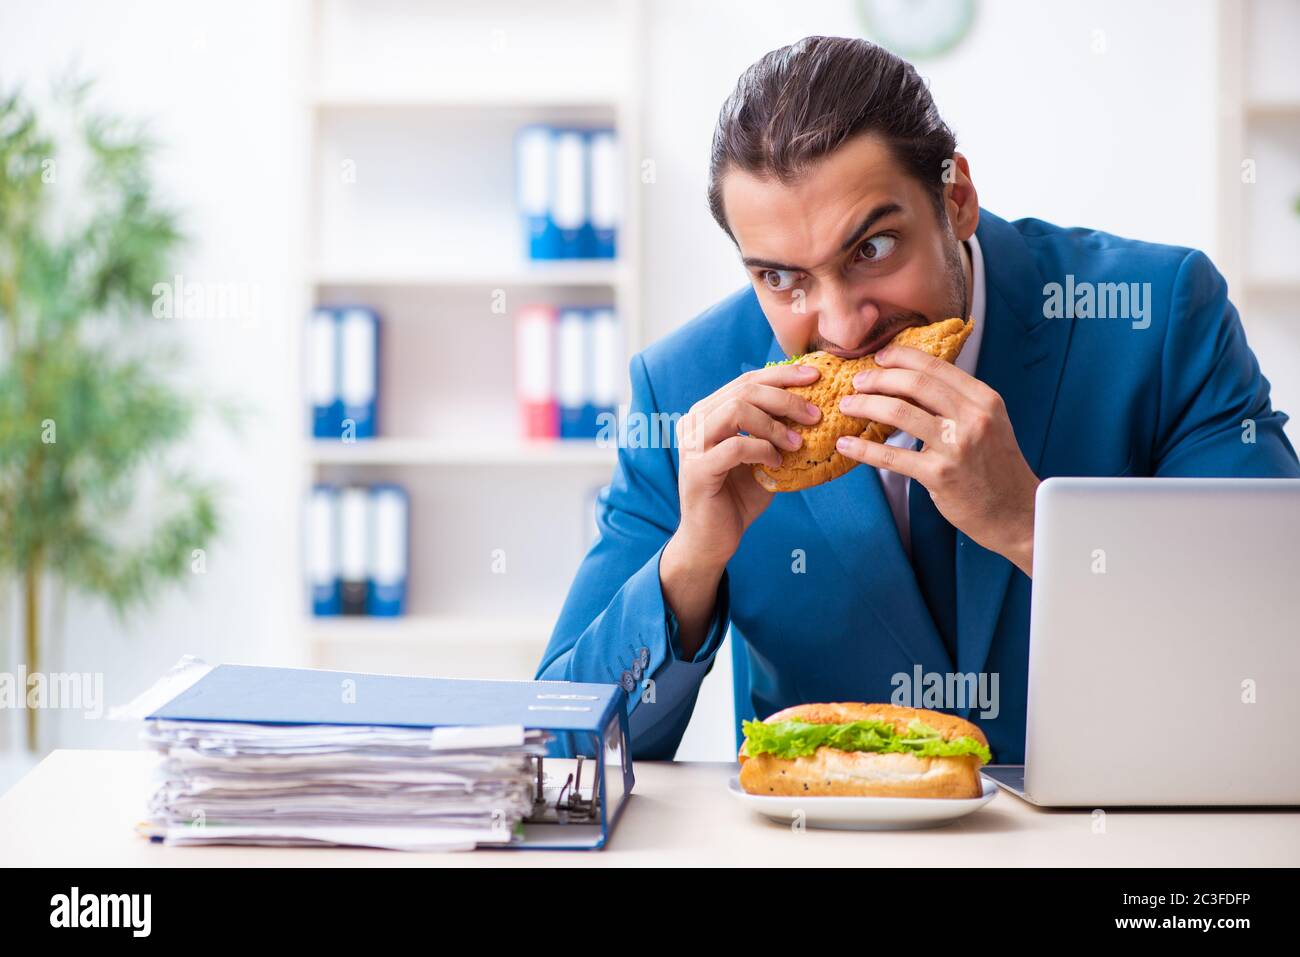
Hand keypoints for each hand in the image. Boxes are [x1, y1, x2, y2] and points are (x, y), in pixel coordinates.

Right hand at [673, 362, 822, 568]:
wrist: (711, 540)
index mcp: (707, 412)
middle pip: (744, 390)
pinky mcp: (698, 470)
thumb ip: (776, 432)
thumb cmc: (737, 496)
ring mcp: (692, 445)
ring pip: (737, 411)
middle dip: (785, 398)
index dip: (781, 375)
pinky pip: (736, 447)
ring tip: (798, 442)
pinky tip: (777, 463)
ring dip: (775, 424)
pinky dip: (763, 450)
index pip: (747, 381)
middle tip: (815, 414)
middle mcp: (694, 422)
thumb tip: (815, 407)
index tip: (814, 376)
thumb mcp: (762, 456)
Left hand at [833, 344, 1039, 576]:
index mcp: (984, 400)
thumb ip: (957, 402)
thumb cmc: (996, 467)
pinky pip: (892, 457)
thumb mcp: (988, 423)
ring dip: (865, 406)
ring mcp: (956, 447)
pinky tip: (846, 444)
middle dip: (878, 379)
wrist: (1015, 512)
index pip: (936, 367)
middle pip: (915, 384)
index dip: (902, 358)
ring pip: (899, 413)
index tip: (879, 357)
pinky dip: (863, 448)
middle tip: (856, 382)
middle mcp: (973, 418)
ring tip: (847, 406)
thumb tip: (910, 381)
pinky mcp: (939, 475)